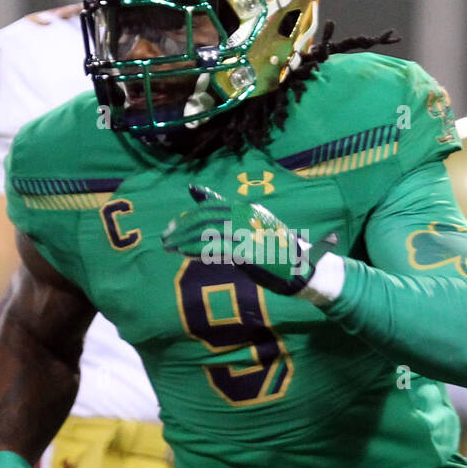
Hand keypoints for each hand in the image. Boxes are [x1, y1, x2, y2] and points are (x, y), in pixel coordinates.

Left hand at [161, 185, 331, 295]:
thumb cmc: (276, 246)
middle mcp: (245, 217)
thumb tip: (207, 201)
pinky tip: (184, 253)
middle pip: (204, 218)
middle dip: (182, 227)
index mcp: (247, 209)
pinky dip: (195, 249)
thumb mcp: (255, 225)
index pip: (211, 207)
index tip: (174, 225)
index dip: (189, 215)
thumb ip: (231, 215)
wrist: (300, 266)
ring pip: (205, 232)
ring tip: (169, 246)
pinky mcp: (245, 251)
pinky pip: (214, 248)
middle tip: (166, 236)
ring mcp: (246, 233)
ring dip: (184, 239)